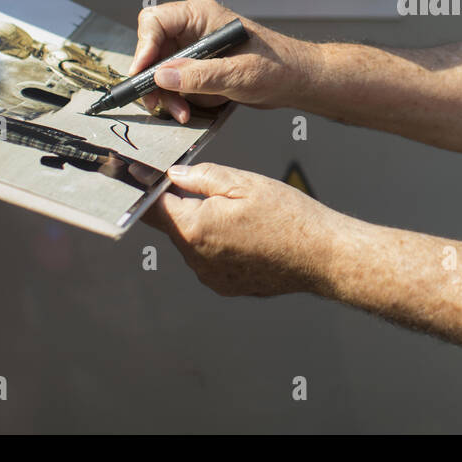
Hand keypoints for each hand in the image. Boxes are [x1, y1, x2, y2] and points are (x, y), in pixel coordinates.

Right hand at [129, 0, 312, 122]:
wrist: (296, 80)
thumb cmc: (278, 66)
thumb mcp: (238, 74)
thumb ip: (200, 75)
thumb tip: (162, 76)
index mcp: (201, 15)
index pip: (155, 21)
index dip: (144, 47)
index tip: (142, 74)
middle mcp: (194, 28)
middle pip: (152, 47)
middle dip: (152, 78)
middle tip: (155, 101)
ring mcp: (195, 48)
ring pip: (160, 69)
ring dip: (165, 94)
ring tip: (180, 112)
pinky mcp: (199, 67)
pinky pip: (174, 82)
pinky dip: (177, 98)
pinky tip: (188, 110)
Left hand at [140, 162, 341, 296]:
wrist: (321, 255)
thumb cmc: (288, 215)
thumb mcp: (244, 182)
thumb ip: (203, 177)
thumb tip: (173, 174)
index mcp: (194, 228)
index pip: (154, 207)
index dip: (148, 188)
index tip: (140, 176)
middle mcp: (196, 258)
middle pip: (175, 225)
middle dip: (186, 206)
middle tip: (216, 191)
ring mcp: (210, 276)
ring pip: (193, 243)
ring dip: (204, 227)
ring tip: (242, 216)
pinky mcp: (226, 286)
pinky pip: (210, 260)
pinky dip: (220, 246)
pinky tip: (248, 235)